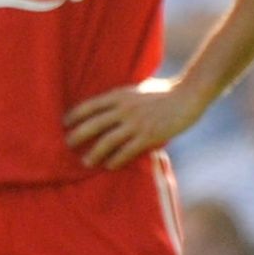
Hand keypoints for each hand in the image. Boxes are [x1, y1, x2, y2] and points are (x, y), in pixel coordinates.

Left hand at [63, 76, 208, 169]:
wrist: (188, 95)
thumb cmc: (164, 91)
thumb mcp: (138, 89)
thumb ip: (123, 98)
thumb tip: (109, 106)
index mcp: (121, 95)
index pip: (90, 105)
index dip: (75, 115)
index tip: (64, 123)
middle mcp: (125, 108)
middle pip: (94, 124)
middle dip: (78, 136)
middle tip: (68, 145)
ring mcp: (136, 123)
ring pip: (107, 141)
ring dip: (94, 153)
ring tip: (85, 162)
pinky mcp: (148, 136)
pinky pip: (126, 151)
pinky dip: (116, 160)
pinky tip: (109, 166)